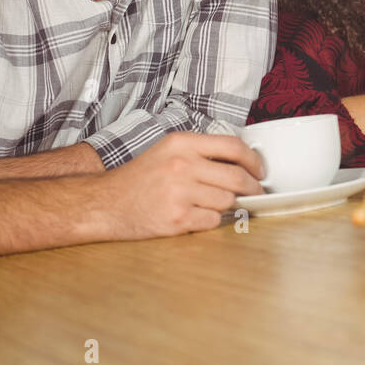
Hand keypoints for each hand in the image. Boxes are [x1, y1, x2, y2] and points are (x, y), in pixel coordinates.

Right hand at [98, 132, 264, 238]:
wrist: (105, 203)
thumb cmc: (139, 179)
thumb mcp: (167, 151)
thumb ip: (201, 152)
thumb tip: (242, 162)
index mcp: (181, 144)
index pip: (233, 146)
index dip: (253, 160)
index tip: (259, 170)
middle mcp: (181, 165)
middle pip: (236, 177)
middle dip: (252, 187)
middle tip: (254, 192)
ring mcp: (178, 193)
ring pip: (227, 201)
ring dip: (226, 205)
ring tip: (211, 203)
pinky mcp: (176, 218)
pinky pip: (213, 221)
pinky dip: (210, 220)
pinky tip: (196, 216)